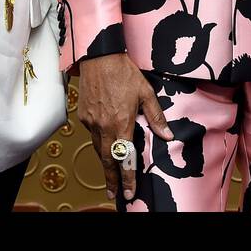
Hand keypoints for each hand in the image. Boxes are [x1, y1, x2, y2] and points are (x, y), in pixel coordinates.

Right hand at [77, 53, 173, 202]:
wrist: (99, 56)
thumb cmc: (124, 72)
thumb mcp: (145, 92)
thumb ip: (156, 116)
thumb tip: (167, 135)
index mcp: (121, 123)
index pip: (124, 158)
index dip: (127, 178)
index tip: (128, 193)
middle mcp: (103, 126)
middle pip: (107, 160)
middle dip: (112, 179)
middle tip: (114, 193)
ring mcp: (90, 122)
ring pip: (98, 148)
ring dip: (106, 161)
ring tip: (112, 174)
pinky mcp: (82, 115)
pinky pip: (92, 134)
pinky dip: (99, 141)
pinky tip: (106, 142)